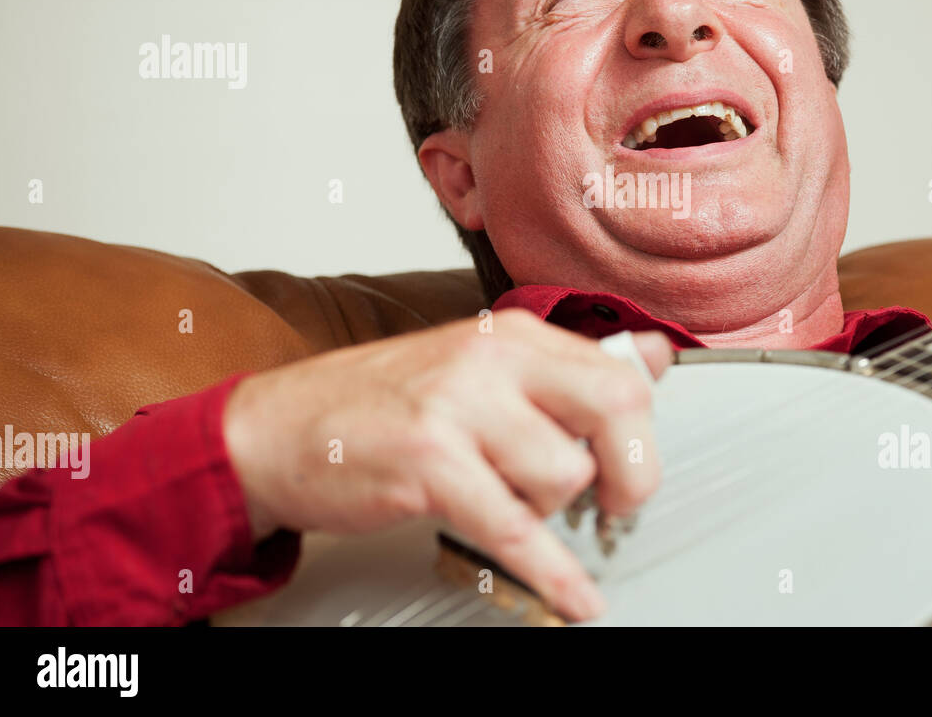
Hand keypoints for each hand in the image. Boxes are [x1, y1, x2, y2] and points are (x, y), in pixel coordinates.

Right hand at [221, 308, 671, 619]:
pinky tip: (576, 597)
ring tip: (512, 504)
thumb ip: (566, 364)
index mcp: (510, 334)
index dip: (642, 427)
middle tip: (617, 503)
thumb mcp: (476, 364)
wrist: (276, 428)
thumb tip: (655, 355)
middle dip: (632, 469)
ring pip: (564, 473)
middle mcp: (490, 359)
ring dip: (552, 509)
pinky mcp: (430, 463)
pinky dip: (554, 573)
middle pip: (616, 406)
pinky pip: (516, 528)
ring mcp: (459, 407)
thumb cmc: (378, 403)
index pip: (620, 368)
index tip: (634, 460)